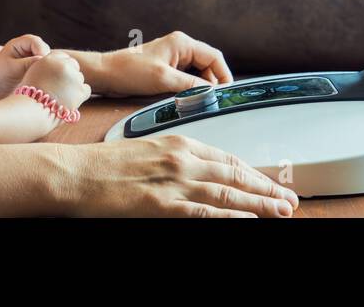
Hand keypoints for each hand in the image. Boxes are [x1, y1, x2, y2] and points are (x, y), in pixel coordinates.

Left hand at [0, 33, 50, 99]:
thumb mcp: (13, 68)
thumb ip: (29, 63)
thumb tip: (45, 59)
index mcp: (19, 43)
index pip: (36, 42)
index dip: (41, 52)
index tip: (42, 66)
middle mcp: (27, 48)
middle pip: (44, 49)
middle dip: (46, 60)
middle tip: (45, 73)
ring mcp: (32, 57)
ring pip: (48, 59)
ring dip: (47, 67)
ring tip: (43, 78)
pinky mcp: (35, 67)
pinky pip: (46, 67)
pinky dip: (46, 72)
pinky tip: (43, 81)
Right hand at [20, 51, 91, 111]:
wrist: (31, 113)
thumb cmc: (29, 97)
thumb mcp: (34, 73)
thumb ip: (47, 67)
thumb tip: (59, 67)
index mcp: (50, 59)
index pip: (64, 57)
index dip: (61, 68)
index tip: (57, 77)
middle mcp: (63, 65)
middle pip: (73, 65)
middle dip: (69, 75)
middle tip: (61, 88)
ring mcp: (73, 77)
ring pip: (79, 78)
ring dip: (73, 86)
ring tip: (61, 97)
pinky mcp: (80, 90)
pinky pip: (86, 90)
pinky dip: (81, 96)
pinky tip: (70, 101)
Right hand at [71, 135, 297, 216]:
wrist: (74, 172)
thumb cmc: (102, 164)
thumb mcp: (145, 151)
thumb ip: (173, 160)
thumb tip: (195, 174)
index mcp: (177, 142)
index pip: (226, 157)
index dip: (252, 171)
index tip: (269, 181)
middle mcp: (182, 158)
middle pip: (235, 173)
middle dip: (266, 187)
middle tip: (289, 199)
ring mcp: (174, 182)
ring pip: (229, 193)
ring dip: (260, 203)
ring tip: (282, 211)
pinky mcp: (164, 205)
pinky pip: (206, 212)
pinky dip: (231, 216)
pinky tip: (249, 220)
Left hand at [95, 31, 231, 97]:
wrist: (107, 74)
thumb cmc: (130, 71)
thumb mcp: (164, 79)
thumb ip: (190, 84)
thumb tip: (211, 92)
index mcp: (182, 43)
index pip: (215, 57)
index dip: (223, 75)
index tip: (226, 93)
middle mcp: (181, 48)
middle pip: (209, 65)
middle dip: (212, 82)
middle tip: (213, 100)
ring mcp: (174, 58)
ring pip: (199, 73)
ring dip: (201, 86)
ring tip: (200, 101)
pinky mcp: (168, 69)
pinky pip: (188, 78)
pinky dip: (192, 88)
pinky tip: (189, 99)